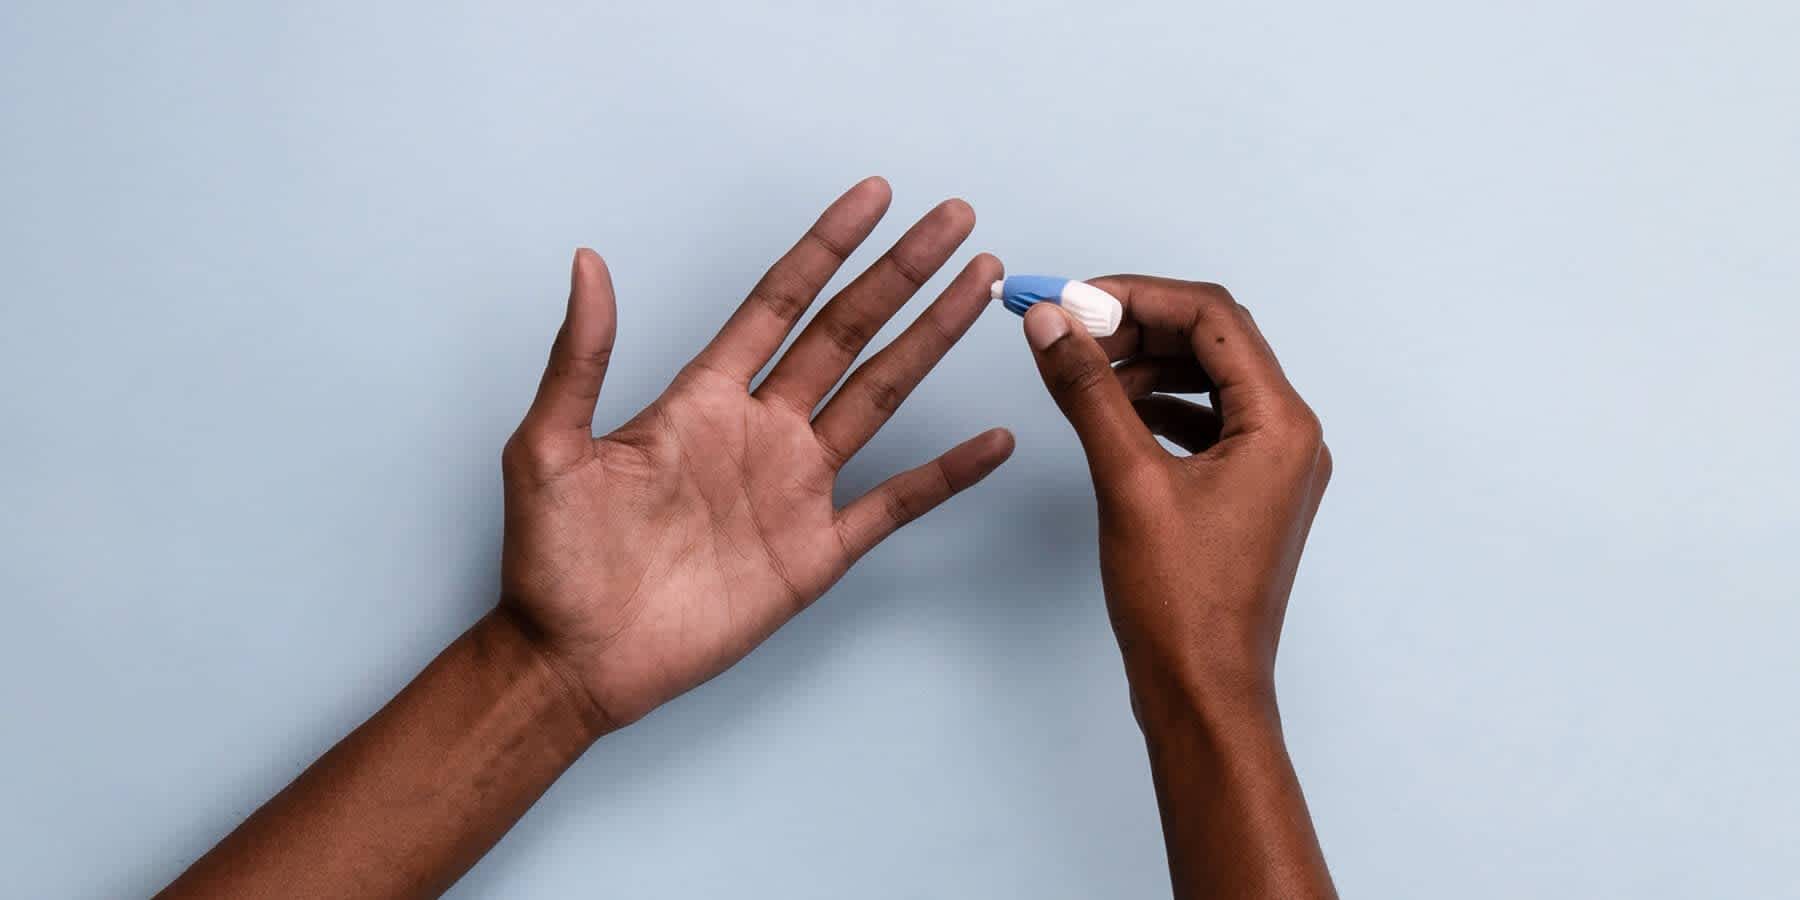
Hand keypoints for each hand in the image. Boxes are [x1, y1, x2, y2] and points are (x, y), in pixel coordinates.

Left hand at [499, 178, 1012, 732]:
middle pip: (848, 332)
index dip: (828, 246)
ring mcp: (795, 489)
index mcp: (703, 397)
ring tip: (980, 288)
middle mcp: (761, 429)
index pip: (781, 302)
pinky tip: (993, 441)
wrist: (574, 659)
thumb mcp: (548, 447)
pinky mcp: (815, 552)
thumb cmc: (551, 557)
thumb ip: (579, 357)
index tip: (875, 196)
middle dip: (902, 274)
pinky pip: (896, 503)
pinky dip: (947, 473)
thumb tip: (587, 261)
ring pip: (882, 396)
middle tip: (957, 221)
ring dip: (931, 341)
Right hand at [1020, 277, 1330, 707]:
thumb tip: (1052, 324)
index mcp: (1281, 423)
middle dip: (1139, 325)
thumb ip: (1089, 391)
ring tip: (1084, 370)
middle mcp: (1290, 436)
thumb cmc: (1179, 603)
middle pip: (1215, 341)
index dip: (1138, 296)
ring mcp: (1273, 466)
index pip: (1213, 317)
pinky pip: (1207, 421)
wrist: (1202, 691)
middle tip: (1069, 330)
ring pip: (1209, 379)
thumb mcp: (1126, 480)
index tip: (1073, 300)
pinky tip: (1115, 413)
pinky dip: (1159, 404)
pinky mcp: (1249, 492)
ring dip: (1147, 363)